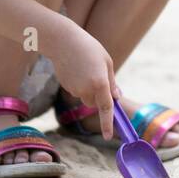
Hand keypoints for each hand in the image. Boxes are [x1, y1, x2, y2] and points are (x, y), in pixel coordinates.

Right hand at [46, 19, 119, 138]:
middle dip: (98, 96)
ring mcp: (74, 89)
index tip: (107, 136)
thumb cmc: (89, 48)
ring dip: (88, 88)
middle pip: (95, 103)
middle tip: (99, 75)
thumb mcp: (107, 61)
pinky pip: (77, 90)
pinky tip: (76, 68)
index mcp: (100, 82)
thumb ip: (112, 82)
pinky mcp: (66, 87)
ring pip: (85, 97)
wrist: (62, 41)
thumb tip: (116, 98)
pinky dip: (79, 83)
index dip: (107, 124)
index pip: (106, 108)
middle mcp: (86, 89)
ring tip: (85, 67)